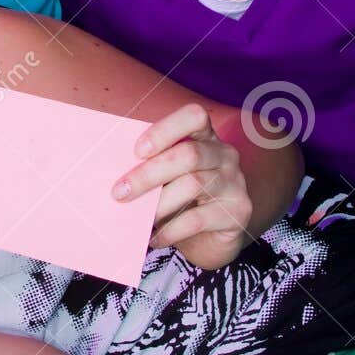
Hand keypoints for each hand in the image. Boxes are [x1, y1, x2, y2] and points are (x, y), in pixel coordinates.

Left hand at [113, 103, 253, 269]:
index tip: (136, 151)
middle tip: (119, 192)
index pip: (195, 116)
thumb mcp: (168, 176)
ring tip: (138, 218)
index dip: (165, 130)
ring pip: (193, 185)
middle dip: (148, 174)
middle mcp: (224, 155)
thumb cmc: (181, 198)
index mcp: (205, 136)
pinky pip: (198, 219)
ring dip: (158, 204)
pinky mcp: (239, 212)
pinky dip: (170, 230)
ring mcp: (234, 182)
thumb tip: (115, 178)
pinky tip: (154, 237)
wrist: (213, 236)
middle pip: (188, 155)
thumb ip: (151, 167)